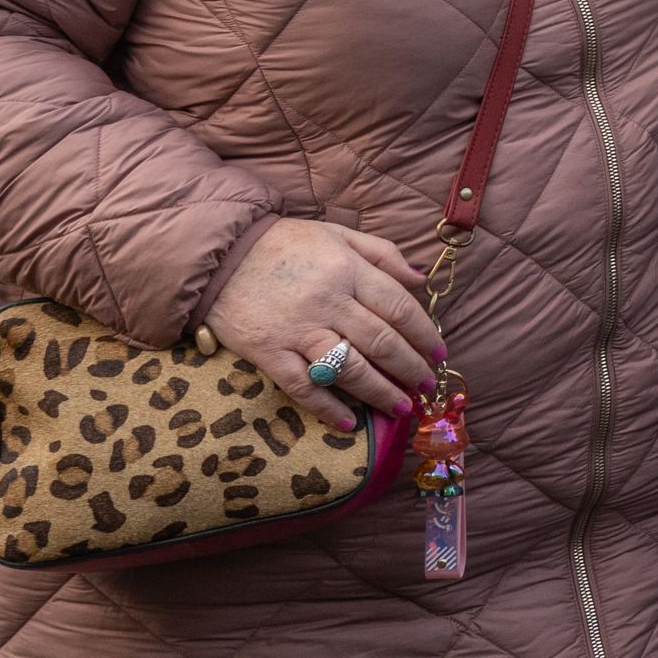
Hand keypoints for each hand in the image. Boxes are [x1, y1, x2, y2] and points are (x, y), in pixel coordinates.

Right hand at [203, 220, 442, 434]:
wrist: (218, 254)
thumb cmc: (284, 244)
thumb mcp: (338, 234)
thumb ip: (382, 254)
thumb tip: (421, 280)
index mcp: (349, 270)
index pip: (399, 307)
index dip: (425, 334)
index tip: (440, 354)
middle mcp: (328, 301)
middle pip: (380, 341)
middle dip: (409, 368)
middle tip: (426, 386)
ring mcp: (297, 329)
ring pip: (348, 368)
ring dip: (380, 392)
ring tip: (401, 408)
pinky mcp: (267, 351)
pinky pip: (302, 386)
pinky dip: (326, 407)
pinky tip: (348, 423)